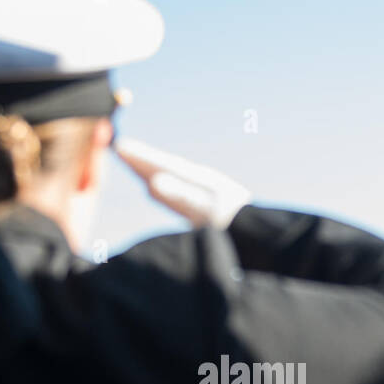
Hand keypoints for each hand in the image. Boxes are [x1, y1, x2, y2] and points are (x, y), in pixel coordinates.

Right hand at [114, 137, 250, 230]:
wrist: (265, 236)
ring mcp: (207, 194)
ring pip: (172, 176)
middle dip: (142, 159)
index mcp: (199, 182)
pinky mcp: (210, 207)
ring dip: (151, 168)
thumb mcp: (208, 211)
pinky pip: (179, 189)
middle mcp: (202, 183)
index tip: (119, 146)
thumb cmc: (237, 225)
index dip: (141, 159)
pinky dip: (163, 186)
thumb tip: (152, 183)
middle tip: (119, 147)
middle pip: (166, 167)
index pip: (164, 166)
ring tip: (131, 161)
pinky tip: (157, 188)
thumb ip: (182, 196)